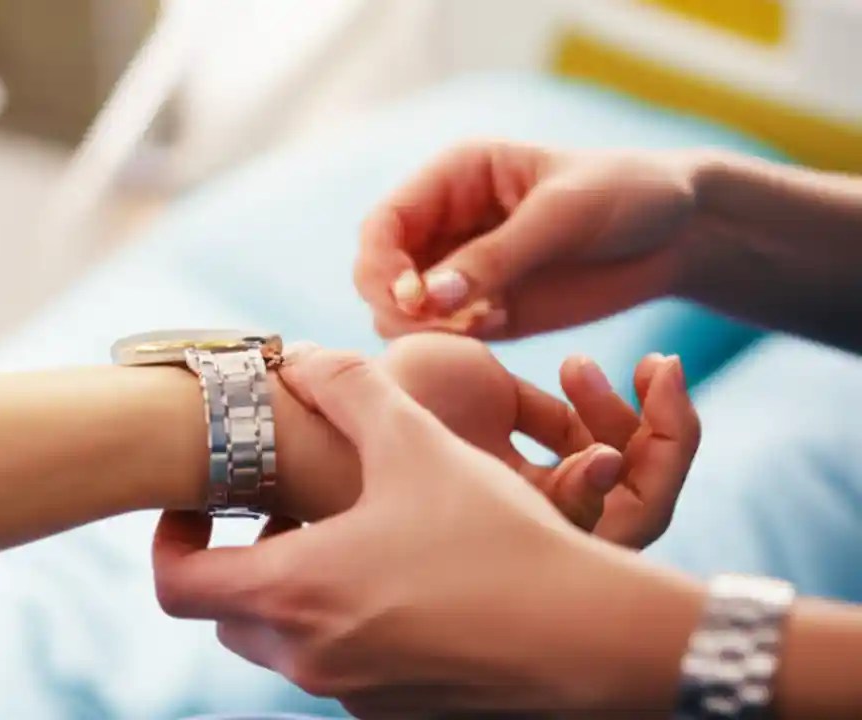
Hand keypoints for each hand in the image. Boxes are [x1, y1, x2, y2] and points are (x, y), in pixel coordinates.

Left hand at [154, 348, 704, 716]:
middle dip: (236, 560)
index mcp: (293, 595)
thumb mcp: (417, 443)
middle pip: (225, 613)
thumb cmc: (498, 539)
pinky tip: (403, 575)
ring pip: (285, 641)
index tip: (203, 504)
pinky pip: (339, 663)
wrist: (591, 638)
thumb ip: (348, 388)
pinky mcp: (395, 708)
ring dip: (293, 589)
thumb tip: (299, 360)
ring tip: (347, 533)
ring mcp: (351, 692)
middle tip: (276, 511)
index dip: (171, 538)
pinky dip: (343, 621)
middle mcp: (308, 657)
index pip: (175, 585)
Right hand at [353, 141, 699, 338]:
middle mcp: (446, 223)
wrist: (681, 232)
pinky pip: (441, 334)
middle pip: (377, 271)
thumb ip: (495, 257)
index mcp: (453, 177)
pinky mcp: (485, 309)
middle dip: (395, 301)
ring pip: (399, 310)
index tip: (412, 298)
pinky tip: (496, 329)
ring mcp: (461, 269)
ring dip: (422, 328)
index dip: (381, 263)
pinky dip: (452, 342)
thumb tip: (429, 298)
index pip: (382, 224)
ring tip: (479, 324)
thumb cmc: (626, 196)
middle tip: (441, 322)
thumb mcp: (561, 216)